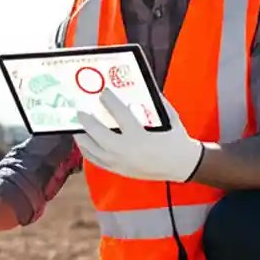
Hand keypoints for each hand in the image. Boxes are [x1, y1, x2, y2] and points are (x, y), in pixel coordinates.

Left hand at [73, 88, 205, 182]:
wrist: (182, 166)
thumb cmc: (176, 140)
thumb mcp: (169, 118)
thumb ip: (155, 103)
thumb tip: (141, 88)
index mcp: (141, 137)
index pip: (120, 115)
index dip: (109, 101)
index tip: (103, 93)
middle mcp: (127, 152)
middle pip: (98, 135)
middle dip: (86, 121)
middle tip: (80, 111)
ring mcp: (121, 163)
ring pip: (93, 151)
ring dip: (82, 137)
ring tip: (77, 127)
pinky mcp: (119, 170)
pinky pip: (97, 161)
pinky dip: (88, 151)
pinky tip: (84, 142)